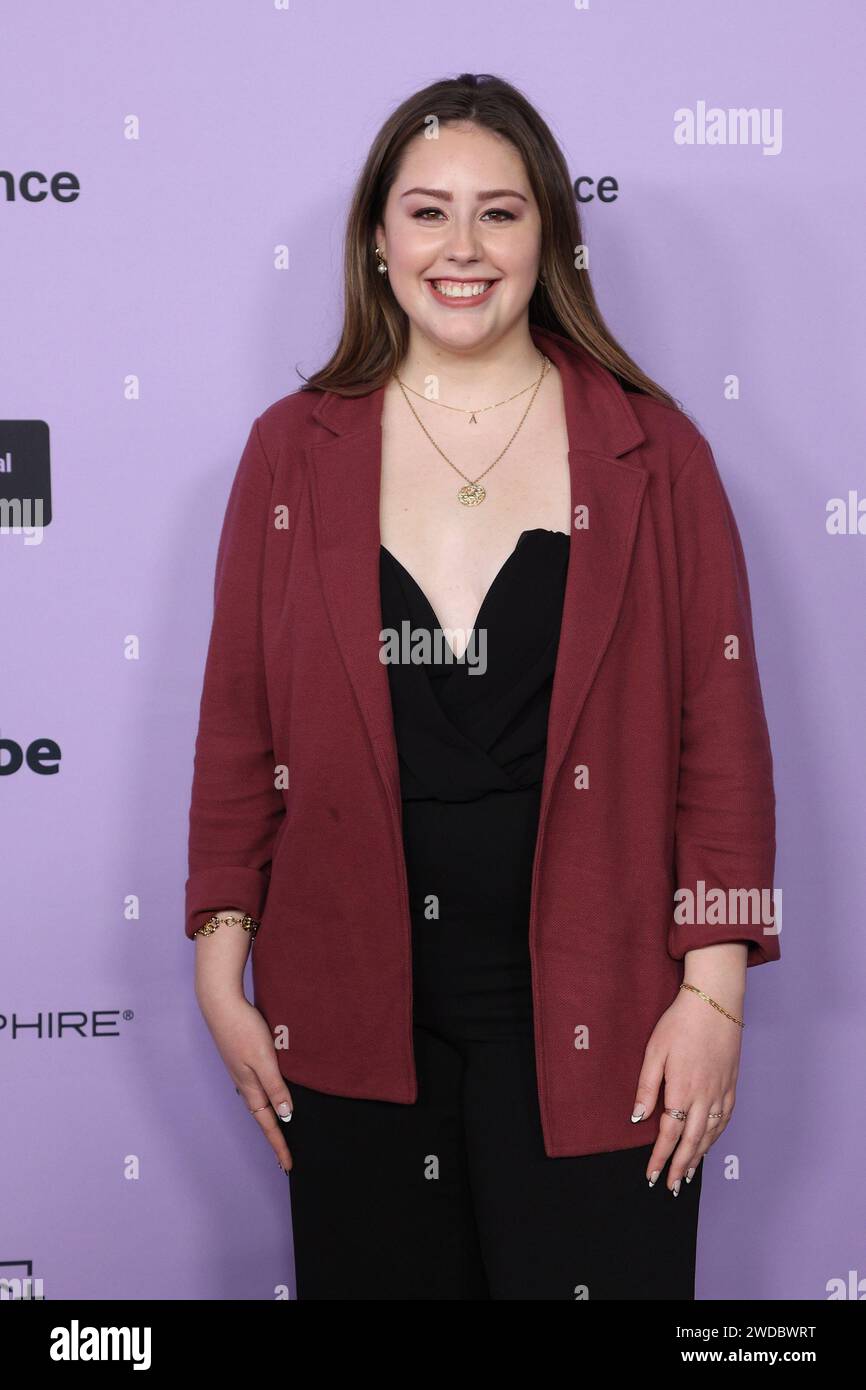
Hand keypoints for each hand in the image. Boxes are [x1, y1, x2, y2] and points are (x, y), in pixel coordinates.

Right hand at [196, 986, 294, 1172]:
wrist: (220, 1003)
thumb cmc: (243, 1029)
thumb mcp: (264, 1060)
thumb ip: (275, 1087)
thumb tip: (286, 1115)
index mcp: (250, 1087)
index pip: (268, 1124)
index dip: (279, 1144)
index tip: (288, 1165)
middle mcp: (244, 1083)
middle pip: (262, 1116)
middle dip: (274, 1136)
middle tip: (284, 1154)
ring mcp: (241, 1070)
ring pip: (259, 1101)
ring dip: (270, 1117)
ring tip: (280, 1129)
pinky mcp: (241, 1057)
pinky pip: (256, 1085)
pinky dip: (266, 1097)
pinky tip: (271, 1093)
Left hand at [631, 985, 742, 1191]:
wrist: (715, 1002)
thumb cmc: (680, 1023)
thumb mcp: (655, 1050)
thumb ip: (647, 1086)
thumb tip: (638, 1117)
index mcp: (682, 1090)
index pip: (669, 1134)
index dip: (659, 1157)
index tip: (651, 1176)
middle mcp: (704, 1097)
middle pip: (692, 1141)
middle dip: (680, 1166)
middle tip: (670, 1186)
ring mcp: (721, 1091)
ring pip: (710, 1134)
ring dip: (699, 1157)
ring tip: (688, 1175)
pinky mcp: (732, 1084)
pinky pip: (725, 1119)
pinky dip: (717, 1137)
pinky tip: (710, 1144)